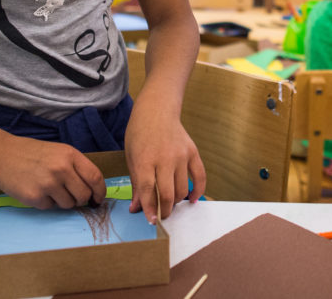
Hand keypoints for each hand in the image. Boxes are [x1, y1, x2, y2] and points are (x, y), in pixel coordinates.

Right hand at [0, 134, 105, 209]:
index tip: (98, 199)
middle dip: (81, 200)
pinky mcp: (34, 197)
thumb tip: (91, 190)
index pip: (95, 177)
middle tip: (71, 196)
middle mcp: (61, 168)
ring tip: (48, 188)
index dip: (100, 191)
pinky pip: (50, 207)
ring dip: (62, 201)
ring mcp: (48, 183)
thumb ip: (75, 167)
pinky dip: (45, 203)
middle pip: (84, 195)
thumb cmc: (30, 153)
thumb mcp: (57, 152)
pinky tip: (35, 189)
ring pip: (68, 204)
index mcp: (70, 154)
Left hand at [124, 100, 205, 222]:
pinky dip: (198, 190)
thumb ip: (136, 184)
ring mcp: (181, 155)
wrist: (157, 110)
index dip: (149, 209)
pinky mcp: (193, 152)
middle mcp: (165, 158)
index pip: (147, 190)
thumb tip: (137, 208)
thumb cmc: (140, 134)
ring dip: (177, 201)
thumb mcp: (131, 158)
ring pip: (182, 188)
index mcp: (145, 159)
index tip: (151, 221)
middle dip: (164, 210)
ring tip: (170, 204)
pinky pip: (200, 176)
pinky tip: (192, 199)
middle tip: (162, 217)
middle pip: (167, 193)